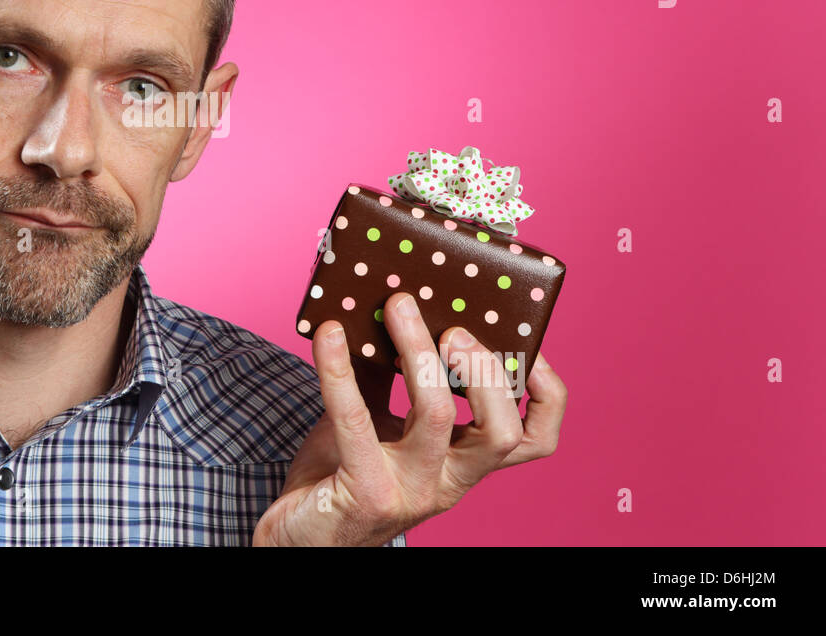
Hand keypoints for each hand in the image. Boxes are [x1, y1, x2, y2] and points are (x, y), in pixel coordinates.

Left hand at [253, 291, 566, 545]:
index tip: (529, 345)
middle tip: (452, 328)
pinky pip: (355, 420)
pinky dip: (338, 369)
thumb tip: (393, 304)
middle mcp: (448, 483)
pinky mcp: (364, 491)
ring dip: (419, 353)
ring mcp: (410, 491)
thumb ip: (390, 376)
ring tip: (398, 309)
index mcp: (462, 464)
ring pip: (438, 417)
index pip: (533, 440)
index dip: (545, 395)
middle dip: (485, 369)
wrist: (299, 541)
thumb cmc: (339, 474)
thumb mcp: (377, 423)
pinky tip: (327, 335)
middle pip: (503, 431)